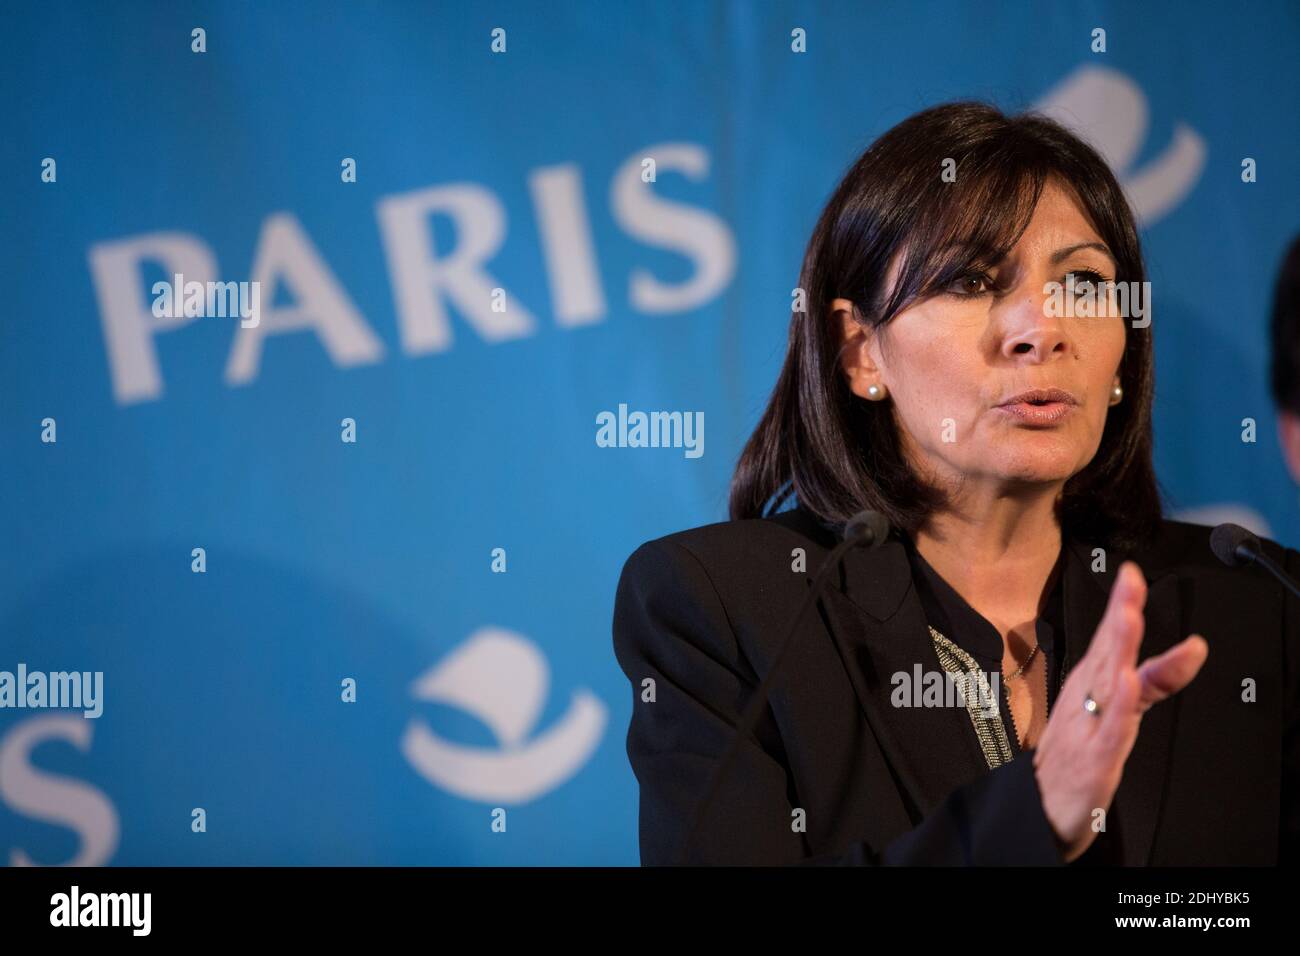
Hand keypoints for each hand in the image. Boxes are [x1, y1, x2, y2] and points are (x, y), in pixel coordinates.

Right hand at [1032, 561, 1207, 861]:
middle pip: (1106, 653)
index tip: (1131, 572)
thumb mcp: (1117, 710)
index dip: (1121, 604)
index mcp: (1089, 684)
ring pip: (1105, 686)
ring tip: (1129, 620)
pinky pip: (1107, 732)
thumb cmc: (1075, 753)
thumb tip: (1189, 650)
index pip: (1109, 638)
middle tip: (1130, 584)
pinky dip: (1116, 708)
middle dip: (1119, 616)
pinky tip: (1126, 685)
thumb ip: (1155, 679)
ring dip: (1117, 651)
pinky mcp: (1093, 760)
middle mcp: (1086, 699)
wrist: (1039, 805)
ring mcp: (1087, 727)